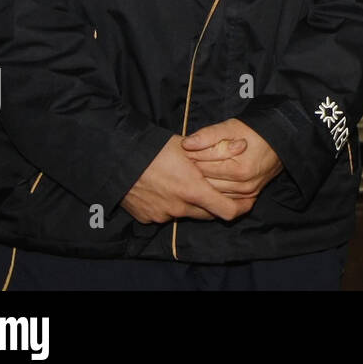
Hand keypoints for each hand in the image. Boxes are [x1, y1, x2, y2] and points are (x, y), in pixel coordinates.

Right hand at [120, 136, 247, 223]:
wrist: (117, 158)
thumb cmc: (155, 148)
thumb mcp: (188, 146)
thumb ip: (217, 151)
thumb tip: (243, 145)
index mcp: (193, 189)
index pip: (227, 211)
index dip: (239, 209)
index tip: (246, 203)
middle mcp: (179, 207)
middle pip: (207, 214)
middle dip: (213, 204)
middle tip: (213, 189)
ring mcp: (162, 215)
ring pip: (186, 214)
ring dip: (189, 204)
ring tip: (181, 183)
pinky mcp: (147, 218)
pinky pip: (165, 215)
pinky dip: (169, 205)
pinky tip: (162, 188)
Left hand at [182, 117, 283, 203]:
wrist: (279, 138)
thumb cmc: (254, 131)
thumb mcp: (231, 127)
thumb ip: (208, 135)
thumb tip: (186, 144)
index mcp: (239, 169)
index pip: (203, 167)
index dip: (192, 157)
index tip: (186, 150)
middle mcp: (244, 185)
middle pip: (207, 182)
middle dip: (196, 171)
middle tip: (188, 160)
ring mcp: (248, 192)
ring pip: (214, 192)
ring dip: (205, 181)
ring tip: (199, 168)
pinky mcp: (250, 196)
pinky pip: (225, 197)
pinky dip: (216, 189)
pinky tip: (212, 179)